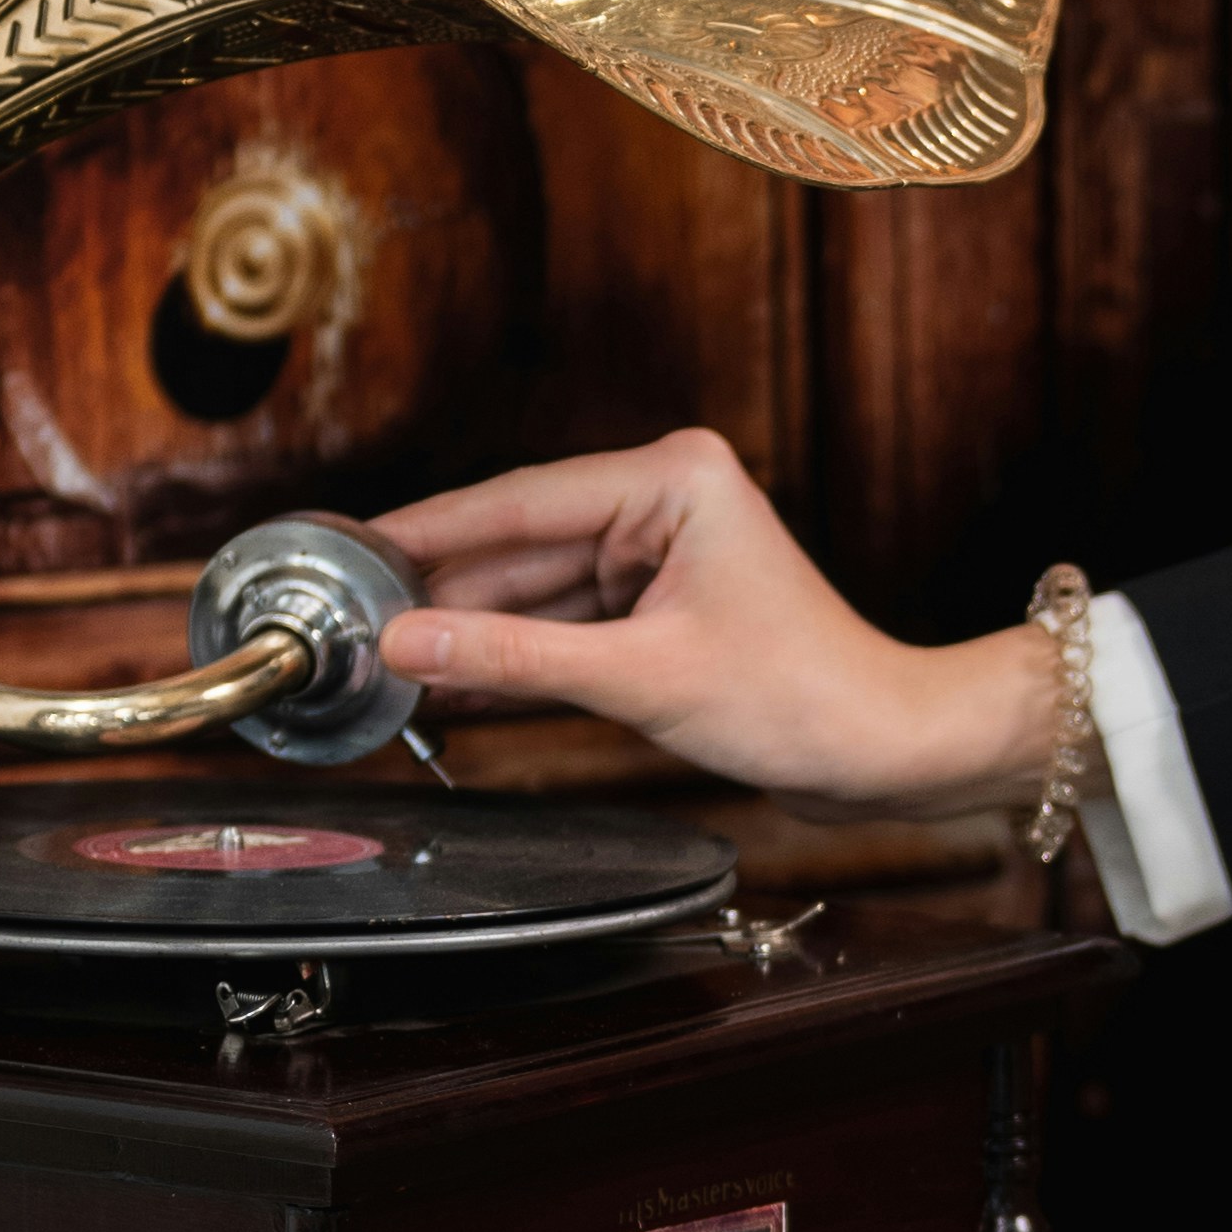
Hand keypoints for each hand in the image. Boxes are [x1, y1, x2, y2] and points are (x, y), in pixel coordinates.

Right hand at [373, 435, 1056, 814]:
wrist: (884, 753)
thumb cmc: (802, 700)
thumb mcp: (639, 679)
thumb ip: (514, 656)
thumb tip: (406, 640)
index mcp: (672, 479)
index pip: (518, 502)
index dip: (425, 533)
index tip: (346, 549)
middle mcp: (665, 498)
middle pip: (521, 543)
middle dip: (443, 591)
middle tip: (352, 621)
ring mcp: (663, 551)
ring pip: (538, 587)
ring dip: (475, 630)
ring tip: (389, 662)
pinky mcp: (661, 604)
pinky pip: (567, 621)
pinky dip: (518, 653)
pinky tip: (453, 679)